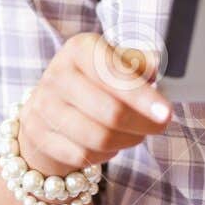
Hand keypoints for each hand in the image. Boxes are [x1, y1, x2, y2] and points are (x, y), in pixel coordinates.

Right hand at [15, 32, 172, 180]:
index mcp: (79, 48)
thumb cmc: (95, 79)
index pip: (114, 74)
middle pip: (110, 112)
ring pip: (98, 138)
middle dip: (142, 123)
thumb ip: (139, 62)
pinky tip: (109, 144)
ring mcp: (44, 106)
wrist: (49, 103)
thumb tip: (160, 63)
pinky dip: (104, 154)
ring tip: (137, 134)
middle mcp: (57, 74)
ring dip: (127, 140)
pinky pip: (82, 156)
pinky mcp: (37, 134)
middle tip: (160, 126)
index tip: (167, 114)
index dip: (142, 97)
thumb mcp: (115, 61)